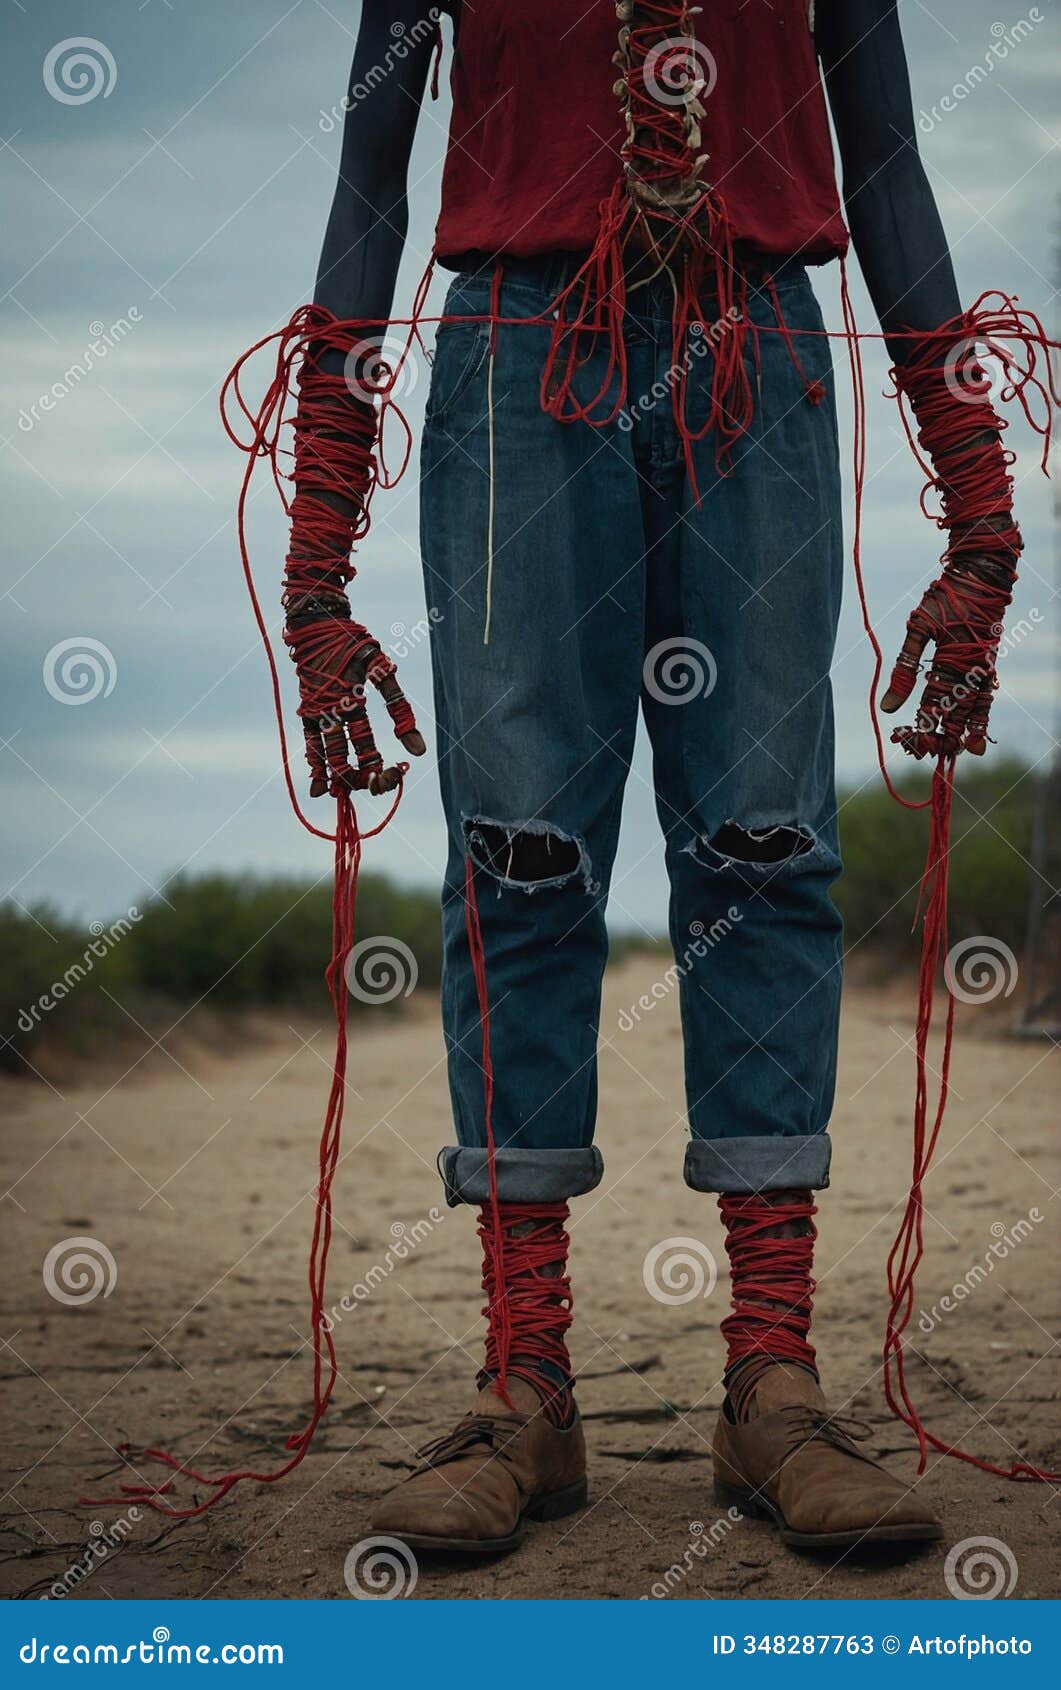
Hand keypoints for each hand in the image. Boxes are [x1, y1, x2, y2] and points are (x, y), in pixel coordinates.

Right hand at [287, 612, 425, 796]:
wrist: (316, 619)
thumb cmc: (353, 641)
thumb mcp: (381, 668)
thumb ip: (399, 707)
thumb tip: (419, 750)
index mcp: (350, 704)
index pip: (368, 751)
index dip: (383, 769)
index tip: (401, 769)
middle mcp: (328, 713)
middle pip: (344, 761)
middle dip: (361, 777)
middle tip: (380, 785)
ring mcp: (314, 712)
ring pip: (324, 756)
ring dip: (335, 777)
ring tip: (341, 797)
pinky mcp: (307, 708)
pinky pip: (310, 742)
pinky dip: (315, 763)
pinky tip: (318, 786)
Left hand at [881, 564, 1001, 758]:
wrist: (980, 576)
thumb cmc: (945, 598)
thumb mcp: (919, 628)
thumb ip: (904, 669)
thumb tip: (887, 708)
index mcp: (950, 662)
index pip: (932, 708)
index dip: (918, 727)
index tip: (900, 738)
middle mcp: (970, 672)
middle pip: (953, 718)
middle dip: (935, 737)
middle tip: (914, 750)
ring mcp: (982, 671)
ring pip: (972, 714)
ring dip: (958, 735)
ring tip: (948, 756)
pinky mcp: (988, 667)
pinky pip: (986, 701)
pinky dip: (981, 722)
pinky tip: (976, 742)